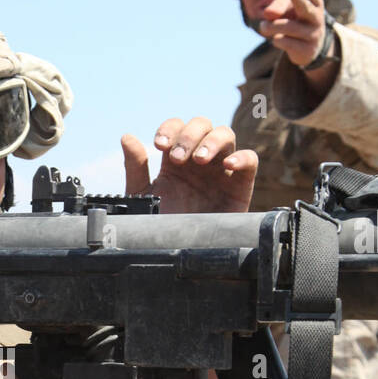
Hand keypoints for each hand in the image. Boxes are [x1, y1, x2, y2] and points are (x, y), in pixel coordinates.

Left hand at [122, 117, 255, 214]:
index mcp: (175, 159)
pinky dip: (242, 156)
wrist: (180, 253)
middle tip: (179, 158)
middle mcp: (199, 160)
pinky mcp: (241, 185)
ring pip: (225, 135)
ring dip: (212, 140)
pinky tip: (229, 164)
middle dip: (189, 135)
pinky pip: (250, 160)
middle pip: (202, 125)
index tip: (160, 145)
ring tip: (200, 159)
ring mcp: (221, 170)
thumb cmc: (162, 226)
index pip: (176, 127)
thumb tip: (127, 137)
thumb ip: (135, 168)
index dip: (169, 129)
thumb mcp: (143, 196)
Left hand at [258, 0, 330, 69]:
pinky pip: (286, 42)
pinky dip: (277, 39)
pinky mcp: (306, 50)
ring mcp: (313, 35)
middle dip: (299, 0)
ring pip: (289, 27)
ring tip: (263, 26)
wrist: (306, 49)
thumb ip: (278, 7)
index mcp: (315, 6)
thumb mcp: (288, 10)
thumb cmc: (296, 21)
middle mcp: (317, 19)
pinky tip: (276, 39)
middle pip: (307, 9)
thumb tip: (268, 13)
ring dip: (272, 26)